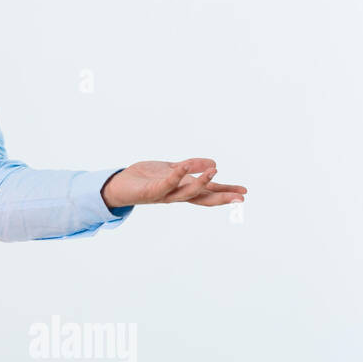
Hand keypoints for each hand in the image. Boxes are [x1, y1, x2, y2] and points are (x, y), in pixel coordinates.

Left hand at [101, 159, 245, 208]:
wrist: (119, 185)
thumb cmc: (145, 178)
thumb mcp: (172, 169)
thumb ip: (190, 167)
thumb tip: (213, 163)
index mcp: (182, 189)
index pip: (207, 192)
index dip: (225, 193)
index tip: (244, 194)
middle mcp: (176, 194)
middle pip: (203, 198)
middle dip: (221, 197)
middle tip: (240, 197)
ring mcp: (164, 194)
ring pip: (186, 192)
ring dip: (201, 182)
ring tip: (215, 172)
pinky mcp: (151, 192)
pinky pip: (166, 184)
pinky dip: (176, 176)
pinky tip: (185, 167)